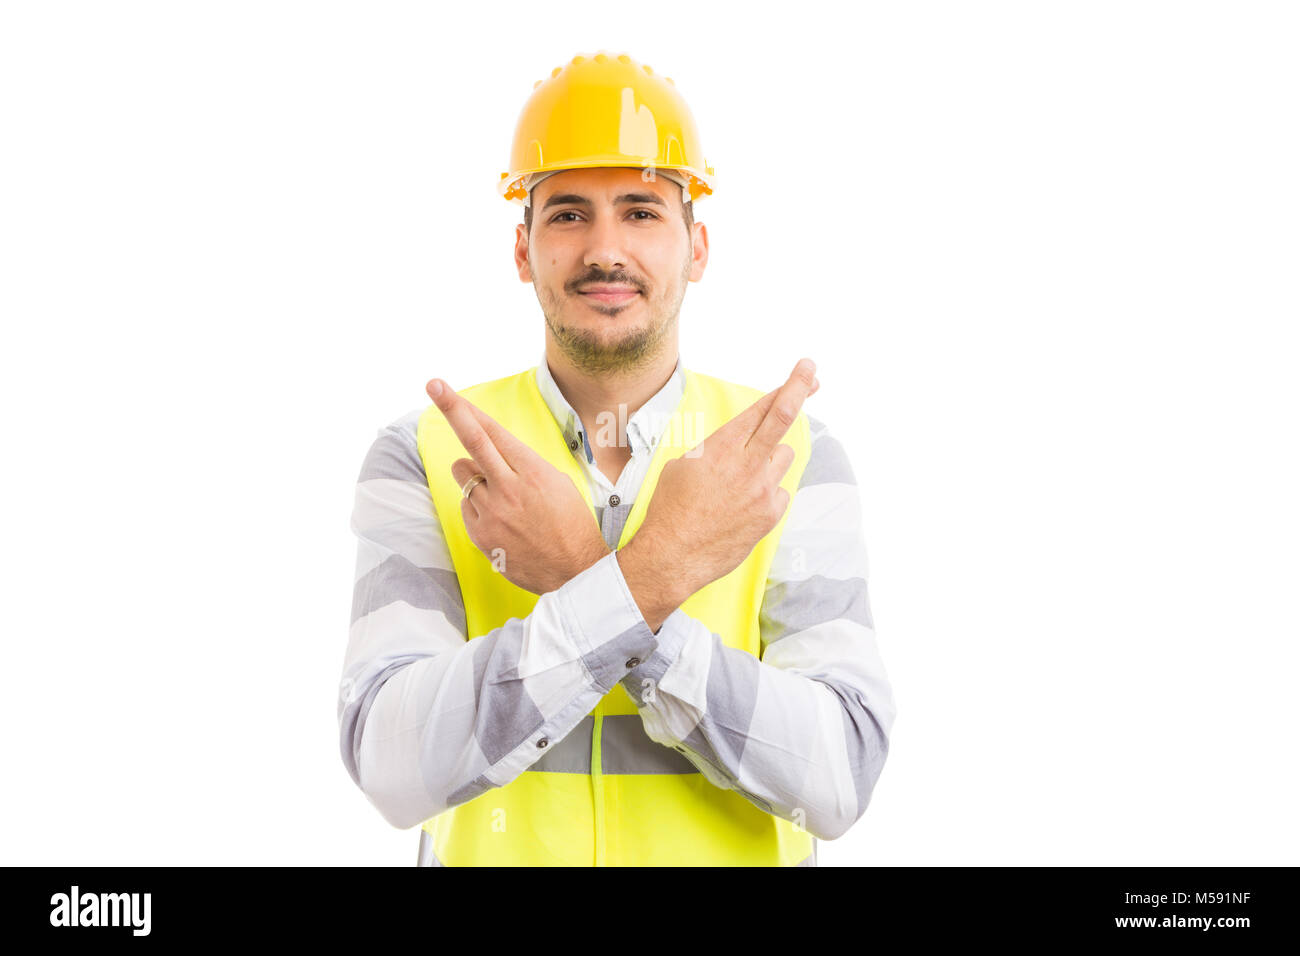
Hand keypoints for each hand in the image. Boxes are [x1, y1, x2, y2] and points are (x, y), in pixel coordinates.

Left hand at [426, 378, 609, 594]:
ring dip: (474, 473)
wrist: (574, 573)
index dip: (465, 407)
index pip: (492, 431)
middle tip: (433, 385)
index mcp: (533, 471)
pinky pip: (467, 505)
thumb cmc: (571, 525)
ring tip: (500, 490)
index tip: (443, 388)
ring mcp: (491, 513)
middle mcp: (509, 488)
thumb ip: (524, 465)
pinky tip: (502, 518)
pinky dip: (478, 504)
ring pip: (464, 475)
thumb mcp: (559, 484)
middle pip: (471, 441)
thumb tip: (493, 451)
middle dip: (451, 409)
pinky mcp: (480, 534)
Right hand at [617, 359, 818, 627]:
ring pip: (782, 456)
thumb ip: (714, 449)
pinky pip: (779, 490)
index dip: (786, 386)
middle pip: (783, 417)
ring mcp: (763, 490)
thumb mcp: (682, 465)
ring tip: (742, 477)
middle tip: (814, 372)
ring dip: (769, 457)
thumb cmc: (670, 509)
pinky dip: (766, 491)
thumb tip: (734, 444)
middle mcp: (747, 464)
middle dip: (801, 389)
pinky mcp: (771, 515)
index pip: (762, 408)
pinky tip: (743, 504)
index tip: (803, 372)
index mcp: (722, 446)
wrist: (673, 555)